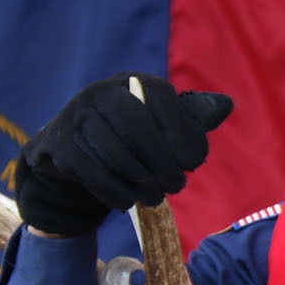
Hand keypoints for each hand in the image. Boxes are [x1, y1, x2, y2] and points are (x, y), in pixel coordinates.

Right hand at [15, 72, 232, 236]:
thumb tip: (226, 105)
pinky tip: (127, 202)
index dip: (182, 133)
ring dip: (140, 182)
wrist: (70, 154)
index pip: (162, 99)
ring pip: (115, 151)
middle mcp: (101, 91)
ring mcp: (75, 115)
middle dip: (162, 162)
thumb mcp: (160, 124)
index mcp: (133, 82)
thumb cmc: (127, 139)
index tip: (194, 162)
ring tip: (155, 198)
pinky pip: (91, 171)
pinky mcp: (58, 144)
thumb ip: (191, 119)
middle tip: (176, 187)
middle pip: (137, 126)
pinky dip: (114, 191)